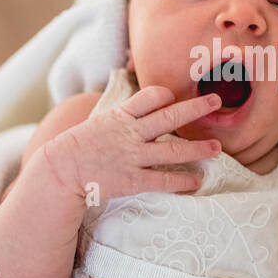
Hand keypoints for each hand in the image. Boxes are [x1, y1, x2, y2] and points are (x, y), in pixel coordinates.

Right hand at [41, 85, 222, 199]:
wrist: (60, 171)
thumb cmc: (79, 147)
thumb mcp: (100, 122)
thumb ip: (123, 116)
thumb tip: (142, 108)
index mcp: (121, 116)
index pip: (150, 97)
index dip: (166, 95)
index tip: (176, 97)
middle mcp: (130, 134)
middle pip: (170, 117)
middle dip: (196, 108)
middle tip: (216, 101)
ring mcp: (132, 157)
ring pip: (173, 150)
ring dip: (198, 148)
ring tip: (217, 148)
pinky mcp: (132, 180)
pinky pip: (163, 180)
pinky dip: (182, 181)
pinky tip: (197, 181)